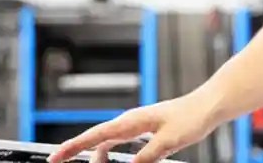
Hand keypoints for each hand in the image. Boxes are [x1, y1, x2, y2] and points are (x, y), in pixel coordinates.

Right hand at [47, 90, 219, 162]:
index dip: (73, 147)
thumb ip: (146, 157)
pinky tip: (111, 159)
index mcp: (132, 122)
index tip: (55, 156)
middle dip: (78, 150)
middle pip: (96, 138)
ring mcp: (138, 124)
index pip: (95, 136)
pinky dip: (111, 152)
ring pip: (108, 141)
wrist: (208, 105)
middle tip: (60, 162)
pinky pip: (121, 142)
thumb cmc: (191, 118)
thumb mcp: (168, 142)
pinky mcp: (146, 129)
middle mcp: (131, 121)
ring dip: (97, 154)